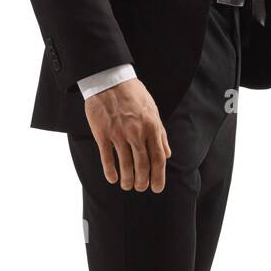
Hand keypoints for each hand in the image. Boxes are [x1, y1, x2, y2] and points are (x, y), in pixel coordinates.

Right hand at [83, 78, 171, 192]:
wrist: (110, 81)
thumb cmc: (134, 95)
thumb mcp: (153, 111)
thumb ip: (161, 133)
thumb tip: (167, 153)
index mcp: (152, 126)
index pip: (159, 157)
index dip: (159, 175)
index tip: (157, 187)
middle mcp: (137, 132)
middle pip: (143, 164)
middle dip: (143, 181)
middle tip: (141, 189)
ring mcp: (119, 134)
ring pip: (125, 164)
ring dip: (128, 179)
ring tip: (128, 186)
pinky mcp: (103, 134)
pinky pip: (107, 158)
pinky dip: (110, 171)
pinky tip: (113, 179)